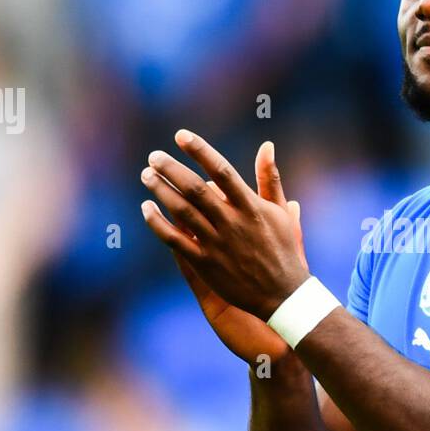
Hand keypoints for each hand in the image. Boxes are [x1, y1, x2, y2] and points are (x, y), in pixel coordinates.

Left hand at [141, 134, 309, 356]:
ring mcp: (217, 243)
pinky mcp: (205, 263)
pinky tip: (146, 208)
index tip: (181, 135)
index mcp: (251, 207)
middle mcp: (232, 223)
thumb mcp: (280, 211)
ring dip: (160, 191)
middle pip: (195, 189)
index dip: (200, 150)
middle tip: (153, 156)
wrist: (283, 295)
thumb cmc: (283, 249)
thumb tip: (267, 145)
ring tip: (146, 175)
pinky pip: (175, 240)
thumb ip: (270, 178)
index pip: (222, 170)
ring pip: (181, 212)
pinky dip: (158, 223)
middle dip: (171, 169)